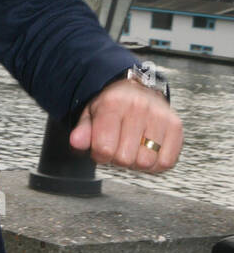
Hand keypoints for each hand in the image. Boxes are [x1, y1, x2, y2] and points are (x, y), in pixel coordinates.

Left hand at [68, 78, 182, 172]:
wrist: (139, 89)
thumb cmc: (113, 106)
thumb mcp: (91, 115)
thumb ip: (83, 131)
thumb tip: (77, 142)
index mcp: (113, 104)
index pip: (104, 148)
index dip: (100, 155)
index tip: (102, 148)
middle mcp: (139, 108)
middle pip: (125, 158)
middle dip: (118, 158)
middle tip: (119, 146)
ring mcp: (160, 116)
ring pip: (146, 162)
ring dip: (137, 162)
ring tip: (134, 148)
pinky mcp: (176, 126)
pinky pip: (166, 161)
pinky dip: (156, 163)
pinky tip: (149, 151)